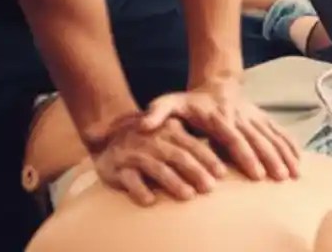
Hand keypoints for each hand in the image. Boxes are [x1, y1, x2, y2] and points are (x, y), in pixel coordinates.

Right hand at [91, 111, 226, 205]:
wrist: (109, 136)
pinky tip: (150, 201)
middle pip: (179, 157)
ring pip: (158, 169)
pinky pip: (130, 180)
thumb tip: (218, 163)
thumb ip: (189, 143)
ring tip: (188, 196)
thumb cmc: (150, 139)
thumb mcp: (169, 133)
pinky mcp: (118, 168)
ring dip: (174, 183)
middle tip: (210, 188)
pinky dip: (139, 190)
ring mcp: (135, 154)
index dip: (208, 159)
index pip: (192, 145)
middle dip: (196, 173)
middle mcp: (153, 141)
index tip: (222, 173)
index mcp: (169, 131)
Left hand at [141, 79, 300, 183]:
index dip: (246, 155)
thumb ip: (157, 113)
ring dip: (284, 154)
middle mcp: (240, 117)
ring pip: (272, 136)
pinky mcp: (262, 118)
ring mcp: (254, 117)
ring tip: (293, 173)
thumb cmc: (191, 100)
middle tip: (279, 177)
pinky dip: (290, 145)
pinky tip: (299, 160)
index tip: (256, 173)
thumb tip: (143, 125)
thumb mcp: (170, 102)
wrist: (216, 81)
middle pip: (258, 139)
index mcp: (220, 118)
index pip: (235, 139)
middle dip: (270, 159)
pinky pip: (278, 131)